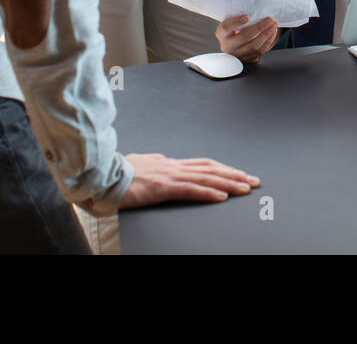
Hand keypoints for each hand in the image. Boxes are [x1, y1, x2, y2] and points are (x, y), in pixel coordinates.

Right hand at [119, 153, 258, 208]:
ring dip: (228, 184)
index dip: (225, 169)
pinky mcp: (162, 188)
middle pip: (212, 170)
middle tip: (254, 181)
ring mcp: (169, 176)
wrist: (103, 176)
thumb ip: (156, 162)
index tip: (241, 174)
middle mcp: (174, 167)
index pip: (205, 165)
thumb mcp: (142, 163)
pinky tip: (222, 197)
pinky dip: (208, 193)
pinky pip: (191, 190)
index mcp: (170, 164)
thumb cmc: (119, 172)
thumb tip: (164, 160)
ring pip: (206, 179)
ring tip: (245, 188)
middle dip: (235, 175)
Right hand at [216, 14, 279, 62]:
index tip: (247, 16)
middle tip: (269, 19)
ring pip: (254, 45)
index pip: (226, 27)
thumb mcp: (233, 22)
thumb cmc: (236, 28)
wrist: (237, 42)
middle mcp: (227, 45)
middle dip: (259, 27)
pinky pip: (260, 50)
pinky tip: (272, 32)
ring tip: (273, 24)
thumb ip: (239, 17)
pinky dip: (268, 41)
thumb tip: (255, 8)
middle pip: (243, 37)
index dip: (236, 22)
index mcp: (221, 34)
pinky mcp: (248, 58)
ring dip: (266, 34)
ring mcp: (238, 54)